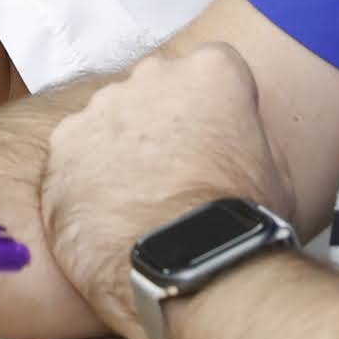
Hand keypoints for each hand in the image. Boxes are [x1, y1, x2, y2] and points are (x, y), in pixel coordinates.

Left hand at [39, 43, 298, 338]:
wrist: (185, 267)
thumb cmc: (238, 225)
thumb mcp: (275, 171)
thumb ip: (242, 134)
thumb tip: (229, 139)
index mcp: (210, 71)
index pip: (210, 70)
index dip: (213, 109)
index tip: (213, 141)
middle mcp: (149, 76)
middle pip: (152, 90)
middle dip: (159, 124)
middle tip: (174, 175)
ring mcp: (99, 108)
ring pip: (108, 121)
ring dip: (119, 152)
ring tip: (141, 205)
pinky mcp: (63, 146)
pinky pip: (74, 157)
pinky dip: (86, 181)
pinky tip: (109, 218)